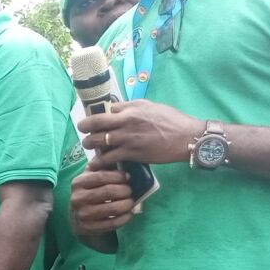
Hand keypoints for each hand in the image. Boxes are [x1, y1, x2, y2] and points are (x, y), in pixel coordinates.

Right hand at [70, 166, 136, 236]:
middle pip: (108, 191)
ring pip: (112, 208)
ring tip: (131, 202)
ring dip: (127, 204)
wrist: (78, 218)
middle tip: (130, 190)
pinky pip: (113, 223)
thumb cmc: (90, 192)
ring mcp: (82, 214)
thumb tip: (116, 152)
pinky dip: (125, 218)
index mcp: (78, 183)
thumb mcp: (91, 178)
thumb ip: (101, 166)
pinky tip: (128, 213)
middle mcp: (77, 198)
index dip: (119, 176)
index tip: (128, 177)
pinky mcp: (89, 228)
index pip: (102, 176)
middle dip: (125, 190)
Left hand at [78, 99, 197, 166]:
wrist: (186, 137)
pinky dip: (99, 162)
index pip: (105, 110)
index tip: (93, 120)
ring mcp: (127, 139)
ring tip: (89, 146)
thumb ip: (132, 107)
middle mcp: (126, 122)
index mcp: (131, 109)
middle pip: (95, 123)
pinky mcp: (131, 154)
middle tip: (84, 132)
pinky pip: (107, 158)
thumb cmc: (172, 120)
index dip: (97, 115)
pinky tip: (95, 164)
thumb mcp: (151, 106)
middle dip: (85, 128)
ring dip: (89, 144)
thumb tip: (116, 108)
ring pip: (97, 141)